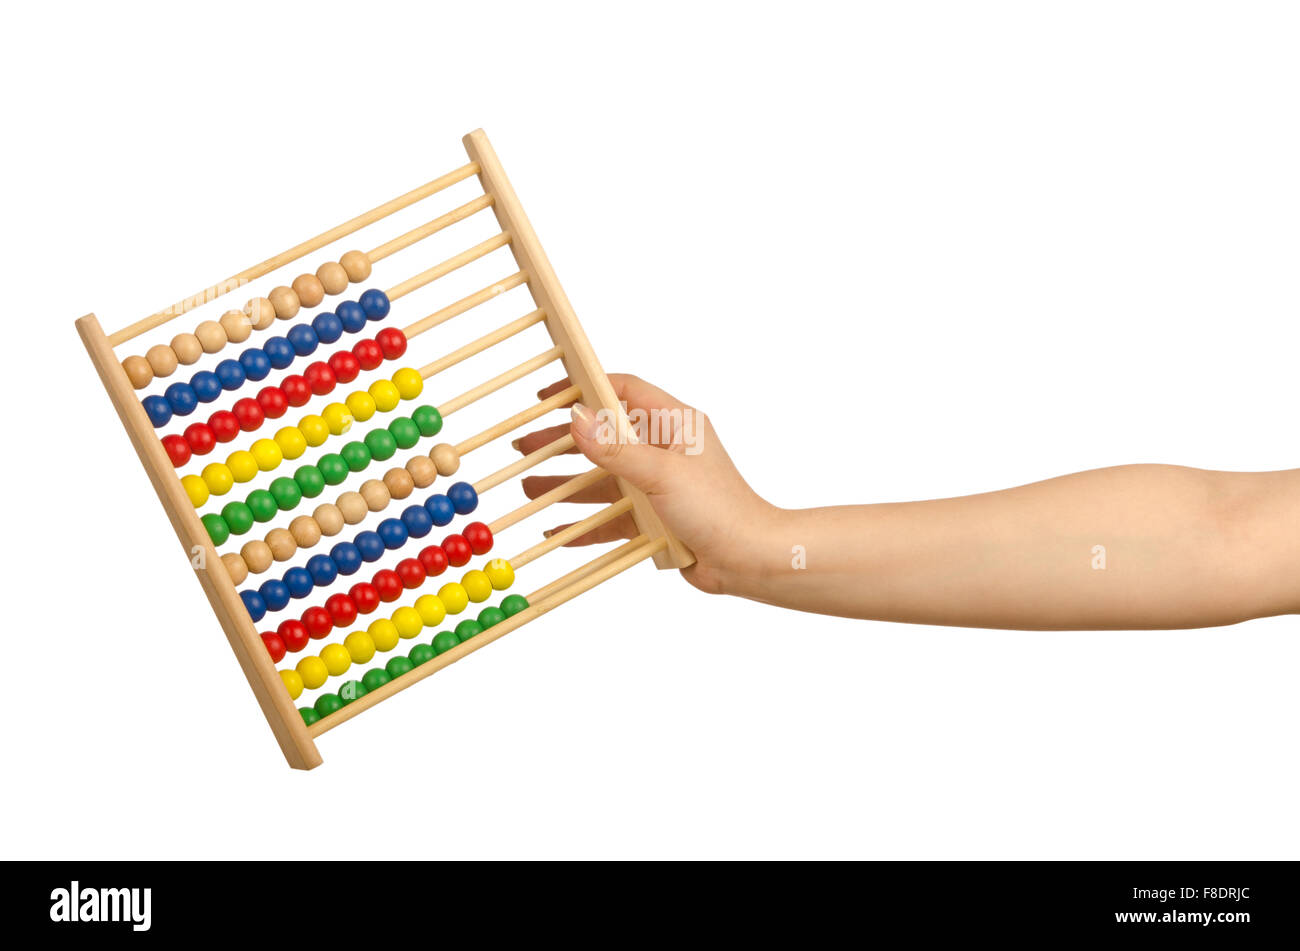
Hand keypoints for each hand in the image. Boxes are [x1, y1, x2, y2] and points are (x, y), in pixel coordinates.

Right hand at [513, 374, 775, 593]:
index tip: (548, 396)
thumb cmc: (720, 509)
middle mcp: (666, 450)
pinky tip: (555, 531)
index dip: (586, 389)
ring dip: (566, 484)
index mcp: (675, 425)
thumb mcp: (662, 474)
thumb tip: (578, 418)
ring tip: (527, 487)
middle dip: (564, 442)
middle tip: (524, 445)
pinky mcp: (656, 519)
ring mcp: (659, 485)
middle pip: (604, 437)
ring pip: (603, 480)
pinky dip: (584, 523)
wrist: (750, 560)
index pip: (625, 391)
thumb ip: (616, 450)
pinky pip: (611, 517)